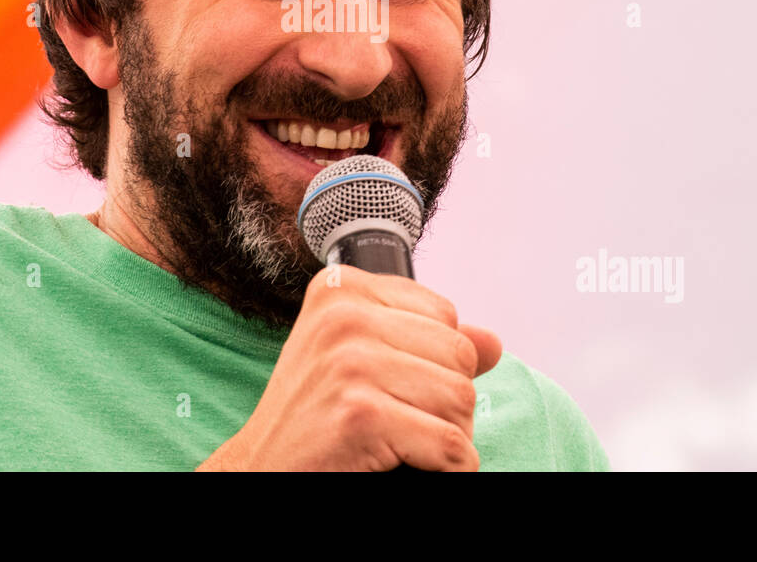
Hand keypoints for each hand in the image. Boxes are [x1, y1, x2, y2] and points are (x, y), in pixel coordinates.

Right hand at [196, 264, 502, 470]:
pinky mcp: (362, 414)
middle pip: (459, 354)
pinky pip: (450, 445)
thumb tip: (493, 341)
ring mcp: (351, 363)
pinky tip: (408, 462)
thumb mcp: (360, 359)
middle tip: (397, 419)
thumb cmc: (312, 416)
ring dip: (446, 434)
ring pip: (461, 399)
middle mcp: (344, 316)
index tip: (389, 382)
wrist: (262, 468)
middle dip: (443, 399)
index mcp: (342, 289)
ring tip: (399, 440)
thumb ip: (425, 341)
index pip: (444, 314)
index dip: (431, 361)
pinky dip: (446, 466)